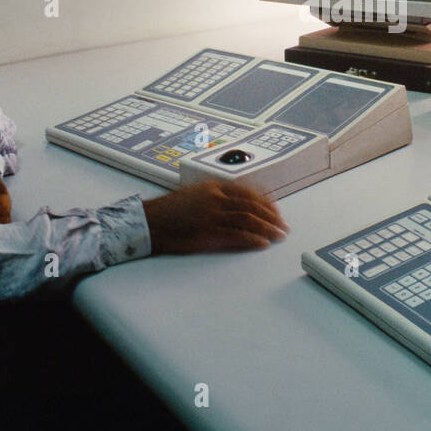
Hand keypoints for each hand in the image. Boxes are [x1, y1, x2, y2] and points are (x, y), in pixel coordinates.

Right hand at [144, 182, 287, 253]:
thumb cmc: (167, 212)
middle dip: (271, 217)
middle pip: (252, 206)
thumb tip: (236, 206)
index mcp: (213, 187)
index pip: (248, 191)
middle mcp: (215, 198)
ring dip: (267, 228)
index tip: (276, 211)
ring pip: (248, 219)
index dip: (266, 202)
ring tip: (277, 236)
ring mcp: (212, 215)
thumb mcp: (194, 195)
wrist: (148, 222)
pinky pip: (237, 235)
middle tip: (282, 226)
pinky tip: (262, 243)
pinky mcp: (207, 232)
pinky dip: (253, 239)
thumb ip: (215, 197)